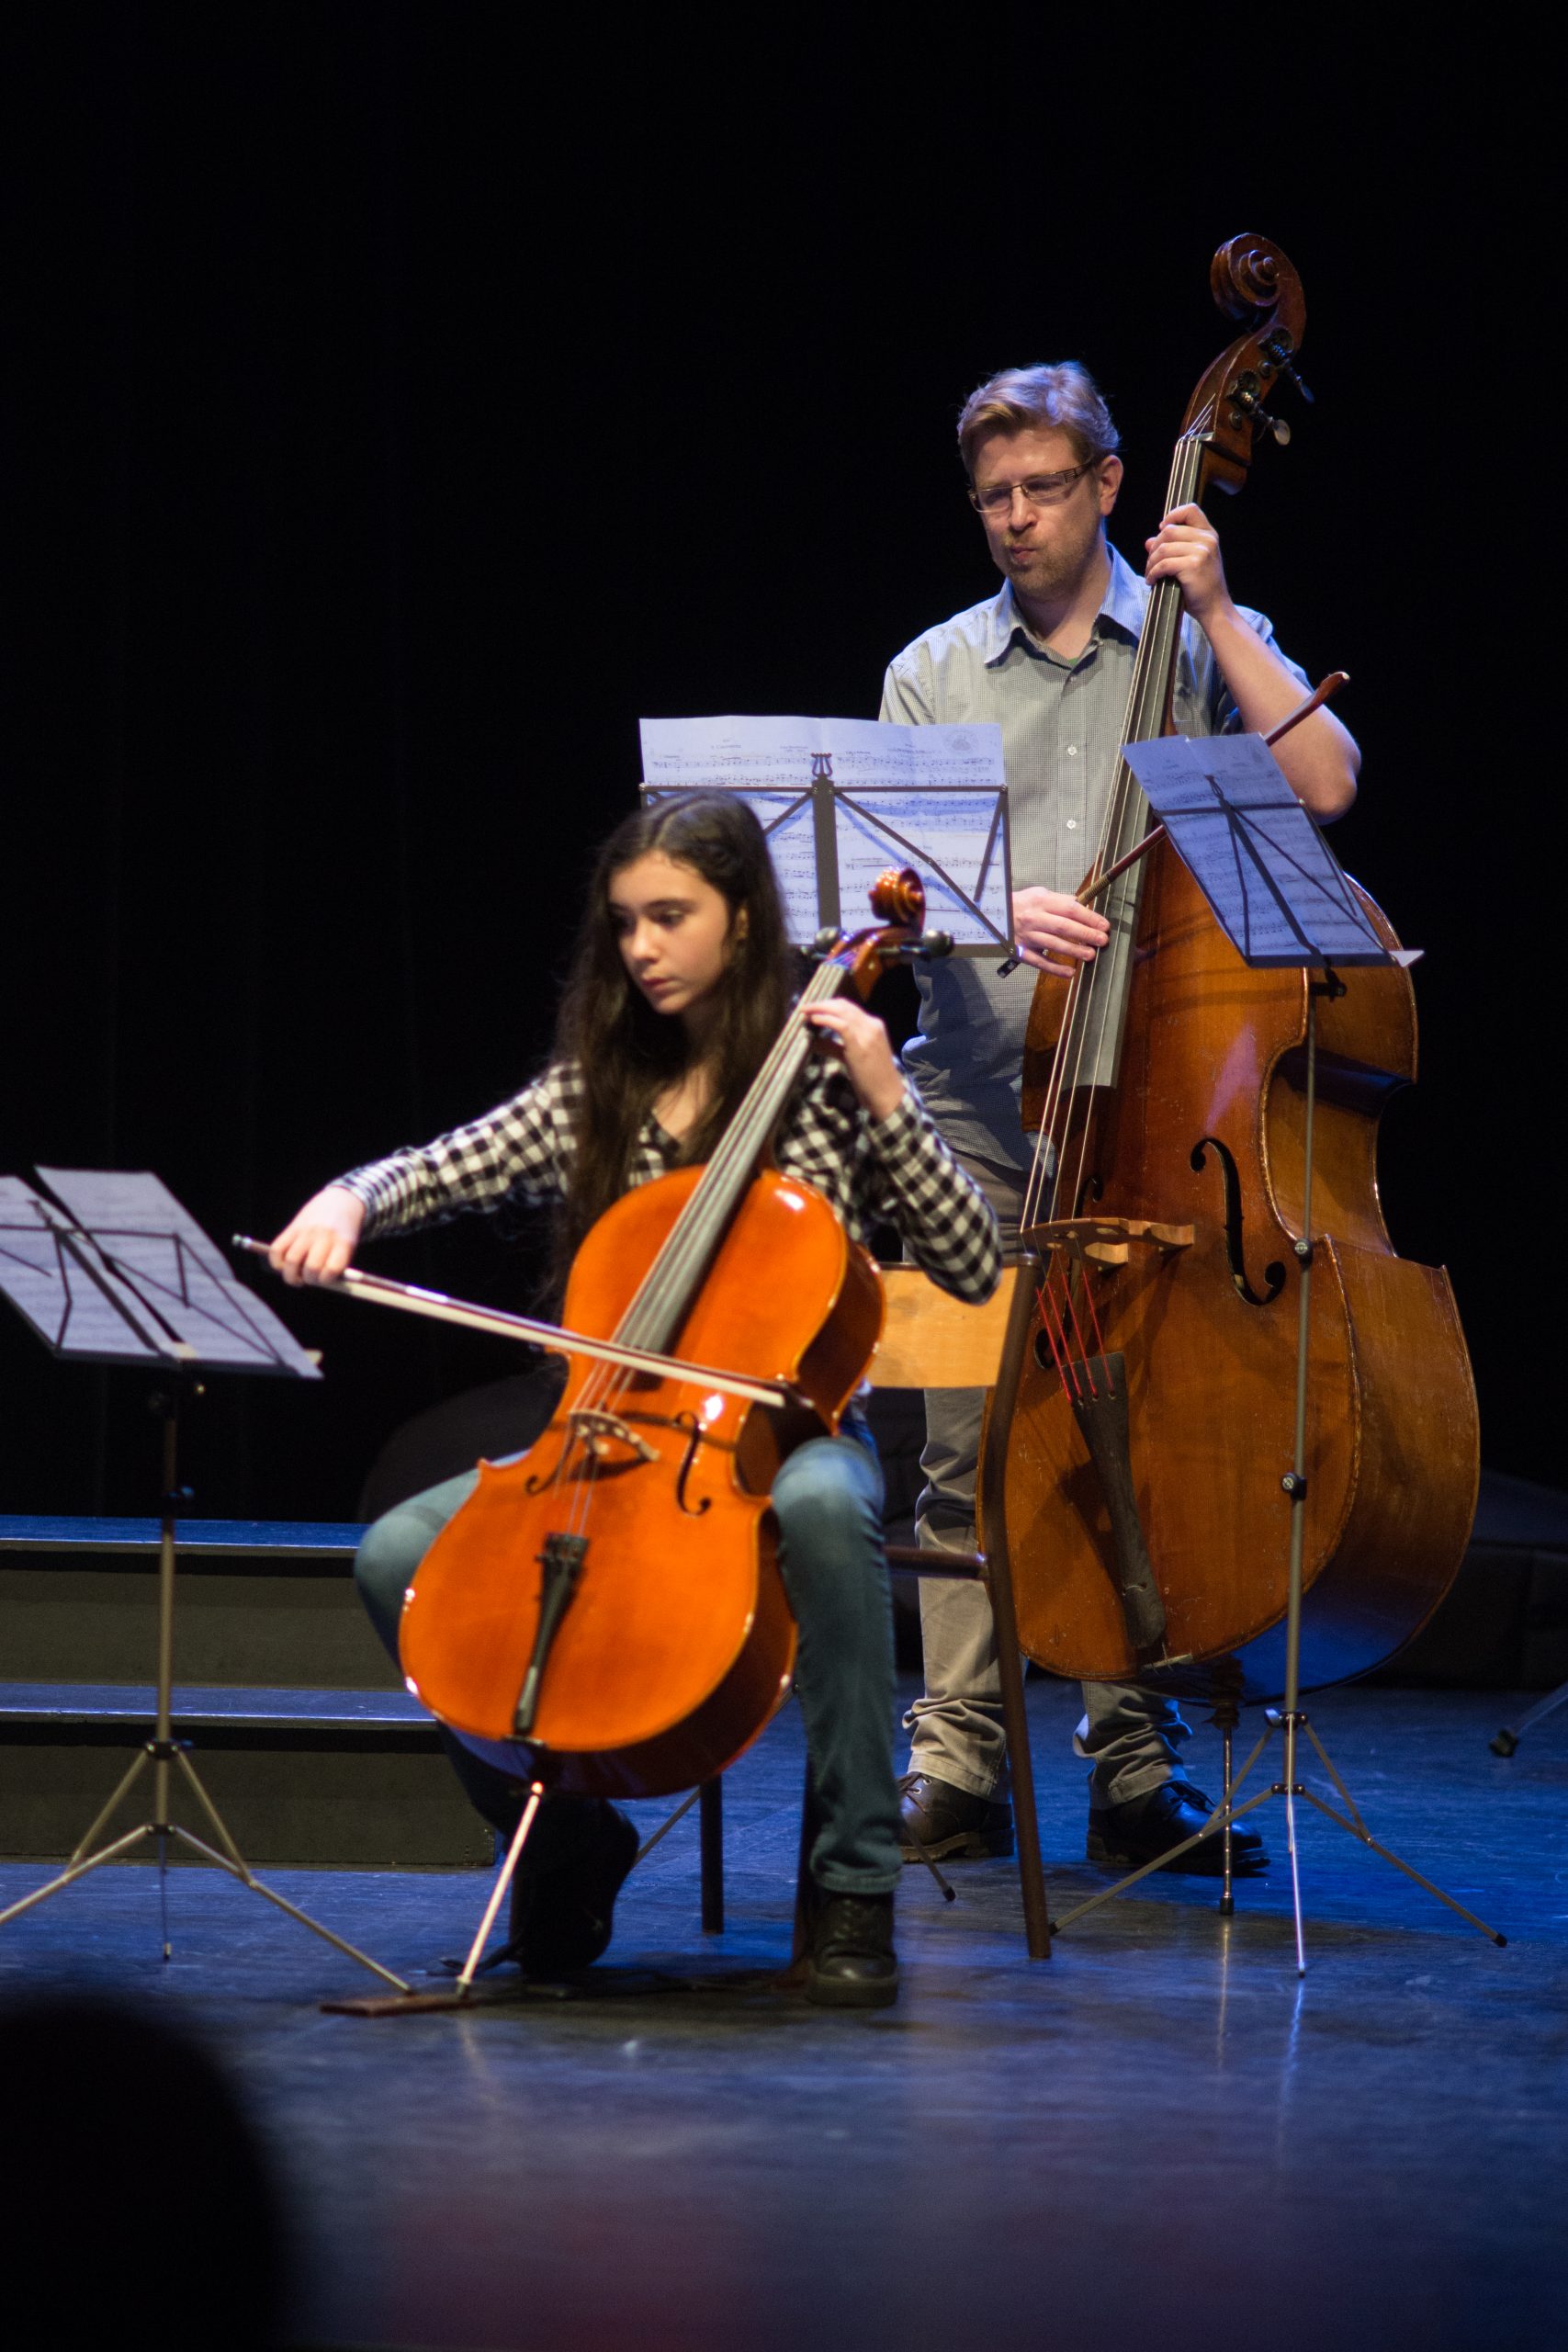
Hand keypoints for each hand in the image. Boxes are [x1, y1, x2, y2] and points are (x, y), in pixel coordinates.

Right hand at [268, 1185, 364, 1286]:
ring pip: (291, 1261)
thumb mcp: (348, 1246)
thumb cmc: (344, 1232)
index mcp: (343, 1242)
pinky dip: (276, 1262)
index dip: (326, 1279)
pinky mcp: (293, 1227)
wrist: (340, 1201)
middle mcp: (324, 1236)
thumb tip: (317, 1285)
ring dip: (290, 1275)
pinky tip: (283, 1265)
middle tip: (307, 1278)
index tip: (324, 1279)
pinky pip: (277, 1249)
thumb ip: (335, 1265)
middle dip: (308, 1279)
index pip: (332, 1269)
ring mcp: (307, 1231)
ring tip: (295, 1276)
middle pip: (311, 1268)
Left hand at [804, 1000, 905, 1119]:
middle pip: (843, 1005)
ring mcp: (868, 1034)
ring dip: (820, 1009)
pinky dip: (826, 1020)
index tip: (813, 1008)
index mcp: (874, 1025)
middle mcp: (872, 1025)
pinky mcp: (860, 1046)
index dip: (828, 1005)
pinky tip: (814, 1021)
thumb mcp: (854, 1056)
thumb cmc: (872, 1078)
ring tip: (805, 1012)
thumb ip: (835, 1046)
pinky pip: (842, 1026)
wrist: (887, 1094)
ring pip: (842, 1011)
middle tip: (804, 1008)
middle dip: (821, 1004)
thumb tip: (814, 1041)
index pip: (849, 1007)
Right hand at [1010, 885, 1109, 977]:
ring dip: (1074, 951)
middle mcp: (1034, 918)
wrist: (991, 916)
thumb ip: (1061, 900)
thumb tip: (1082, 905)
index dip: (1089, 918)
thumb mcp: (1039, 894)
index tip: (1104, 925)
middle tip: (1102, 940)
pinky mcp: (1021, 951)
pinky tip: (1070, 973)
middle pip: (1064, 927)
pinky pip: (1040, 962)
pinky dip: (1055, 968)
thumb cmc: (1020, 905)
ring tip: (1090, 955)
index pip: (1070, 909)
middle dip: (1086, 934)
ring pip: (1053, 944)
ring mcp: (1027, 936)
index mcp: (1041, 901)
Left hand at [1144, 502, 1232, 626]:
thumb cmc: (1201, 587)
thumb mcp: (1189, 563)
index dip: (1172, 515)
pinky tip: (1152, 581)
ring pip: (1163, 548)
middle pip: (1169, 531)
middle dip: (1154, 548)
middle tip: (1151, 563)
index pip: (1190, 510)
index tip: (1162, 528)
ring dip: (1151, 562)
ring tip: (1150, 574)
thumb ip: (1172, 548)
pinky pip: (1163, 564)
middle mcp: (1207, 540)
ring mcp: (1201, 551)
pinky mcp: (1193, 565)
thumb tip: (1148, 541)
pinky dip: (1152, 573)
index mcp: (1209, 535)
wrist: (1215, 608)